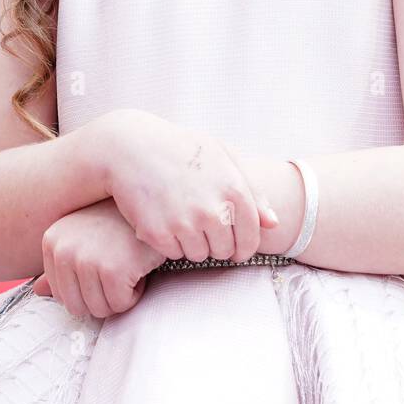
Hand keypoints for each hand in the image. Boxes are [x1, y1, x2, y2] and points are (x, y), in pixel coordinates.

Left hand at [32, 200, 165, 318]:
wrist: (153, 201)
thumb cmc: (119, 223)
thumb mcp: (85, 238)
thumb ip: (61, 266)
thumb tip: (38, 291)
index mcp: (52, 241)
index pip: (61, 297)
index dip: (88, 290)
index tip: (104, 268)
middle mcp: (64, 249)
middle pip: (78, 308)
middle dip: (103, 299)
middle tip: (119, 273)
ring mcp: (87, 258)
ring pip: (101, 309)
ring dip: (121, 296)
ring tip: (129, 267)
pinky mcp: (113, 268)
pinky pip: (121, 303)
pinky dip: (135, 293)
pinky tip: (139, 268)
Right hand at [100, 110, 278, 262]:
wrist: (130, 147)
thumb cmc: (181, 148)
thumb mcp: (222, 155)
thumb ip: (253, 190)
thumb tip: (273, 223)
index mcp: (234, 190)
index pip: (250, 240)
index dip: (242, 247)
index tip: (233, 244)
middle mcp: (213, 210)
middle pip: (224, 252)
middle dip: (216, 244)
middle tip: (200, 225)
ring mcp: (185, 224)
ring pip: (199, 255)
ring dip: (192, 243)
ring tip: (180, 218)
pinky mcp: (158, 234)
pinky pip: (174, 254)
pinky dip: (170, 242)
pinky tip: (163, 219)